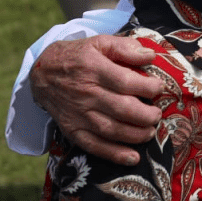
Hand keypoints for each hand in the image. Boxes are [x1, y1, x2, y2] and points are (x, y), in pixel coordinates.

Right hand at [31, 35, 163, 165]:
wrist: (42, 73)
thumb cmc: (77, 56)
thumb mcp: (99, 42)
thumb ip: (125, 47)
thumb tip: (150, 55)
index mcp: (94, 69)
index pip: (125, 82)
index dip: (147, 87)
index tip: (158, 88)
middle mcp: (87, 94)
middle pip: (122, 108)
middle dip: (146, 115)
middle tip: (157, 115)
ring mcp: (79, 114)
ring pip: (111, 129)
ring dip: (136, 135)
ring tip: (150, 131)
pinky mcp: (72, 130)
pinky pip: (94, 146)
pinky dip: (114, 154)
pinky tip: (133, 158)